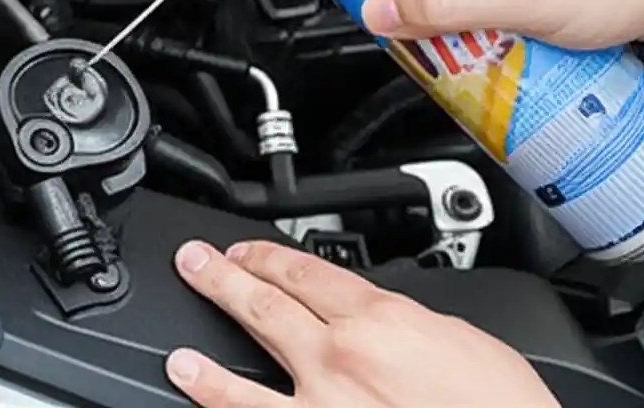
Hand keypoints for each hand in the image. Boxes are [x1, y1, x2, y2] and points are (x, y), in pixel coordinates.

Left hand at [166, 240, 558, 407]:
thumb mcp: (465, 343)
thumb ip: (409, 325)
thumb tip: (383, 320)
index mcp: (381, 319)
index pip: (307, 271)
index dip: (267, 256)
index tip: (246, 251)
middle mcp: (340, 359)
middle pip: (264, 305)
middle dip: (222, 279)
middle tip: (194, 265)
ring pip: (242, 379)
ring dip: (203, 363)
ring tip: (177, 356)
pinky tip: (201, 403)